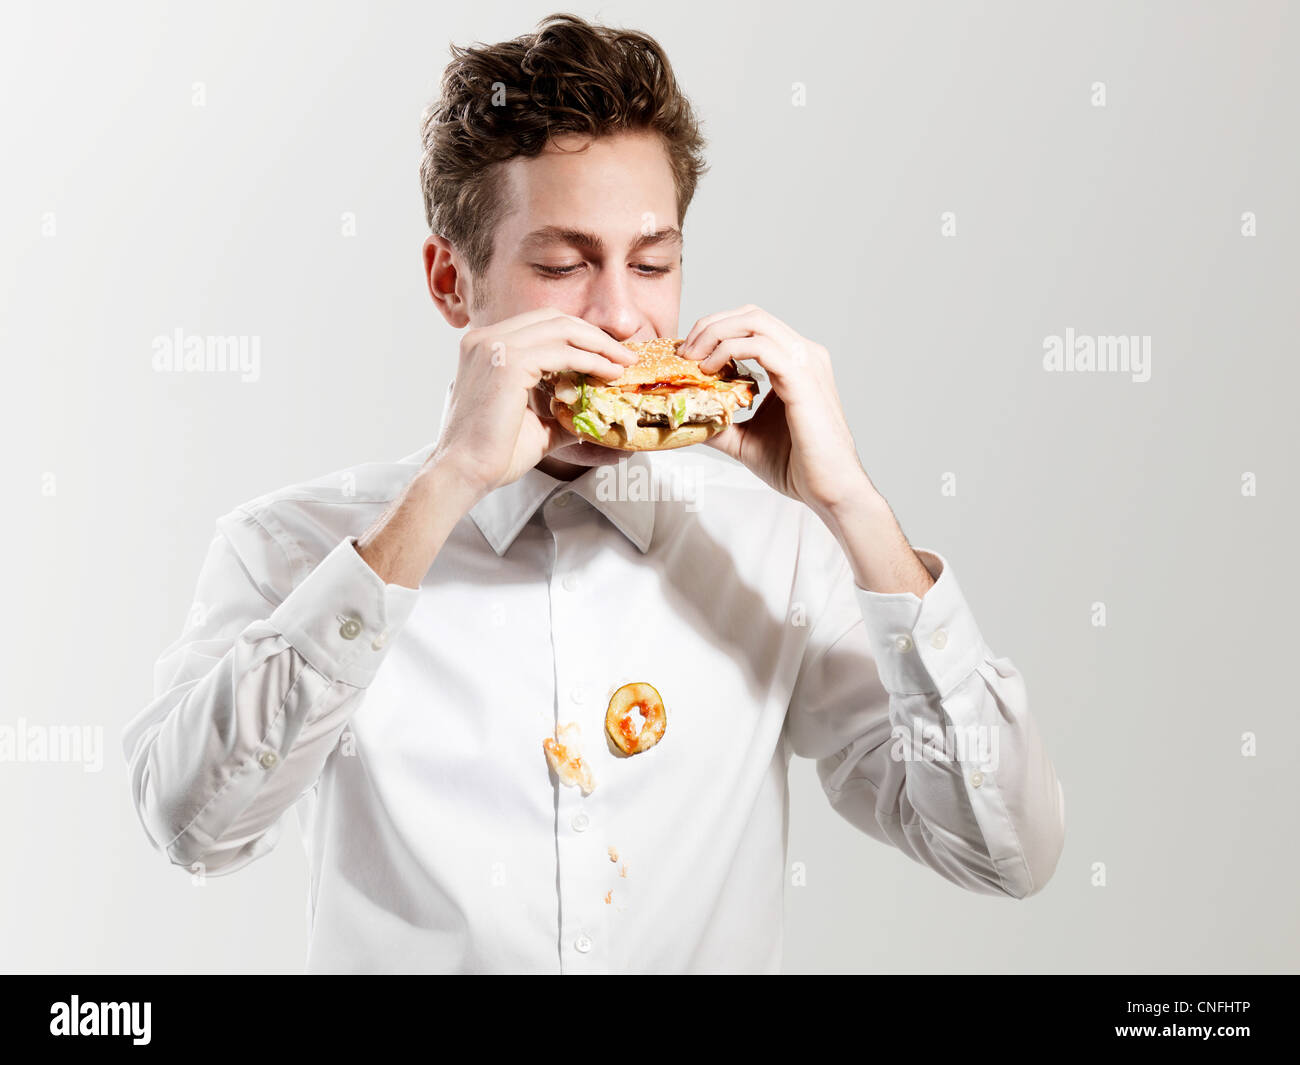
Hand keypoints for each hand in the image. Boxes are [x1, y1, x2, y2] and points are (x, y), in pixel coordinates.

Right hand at [431, 308, 635, 499]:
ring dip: (599, 345)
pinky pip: (562, 351)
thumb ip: (559, 411)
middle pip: (554, 319)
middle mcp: (487, 338)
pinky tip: (609, 374)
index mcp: (486, 347)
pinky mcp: (507, 362)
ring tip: (623, 363)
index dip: (579, 336)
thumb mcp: (534, 425)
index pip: (541, 325)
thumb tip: (589, 415)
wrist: (464, 473)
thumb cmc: (492, 455)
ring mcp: (495, 346)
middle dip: (594, 336)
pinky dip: (591, 360)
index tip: (608, 354)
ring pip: (562, 329)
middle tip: (624, 356)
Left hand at [679, 305, 875, 518]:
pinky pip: (760, 346)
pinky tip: (711, 370)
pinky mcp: (802, 378)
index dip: (716, 330)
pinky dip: (729, 350)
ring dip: (715, 333)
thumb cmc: (797, 466)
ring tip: (693, 358)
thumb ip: (720, 424)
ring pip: (754, 321)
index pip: (751, 325)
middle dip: (711, 325)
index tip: (688, 354)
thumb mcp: (745, 440)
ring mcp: (805, 363)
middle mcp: (803, 355)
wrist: (829, 490)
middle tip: (685, 351)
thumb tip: (689, 419)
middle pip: (750, 315)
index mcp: (794, 363)